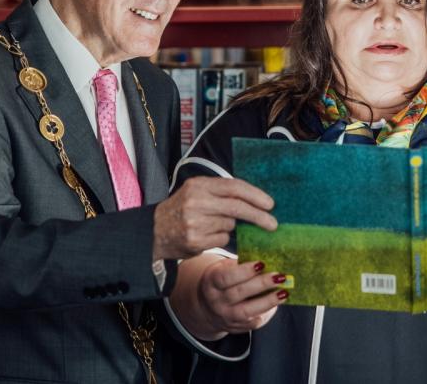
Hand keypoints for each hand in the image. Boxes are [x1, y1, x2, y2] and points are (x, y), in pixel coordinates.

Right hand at [153, 176, 276, 260]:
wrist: (154, 231)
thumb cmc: (181, 209)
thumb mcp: (197, 192)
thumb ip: (221, 192)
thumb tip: (256, 199)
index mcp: (199, 185)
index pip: (233, 186)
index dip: (255, 195)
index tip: (270, 204)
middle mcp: (196, 202)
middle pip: (237, 207)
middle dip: (258, 216)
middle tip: (273, 223)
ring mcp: (195, 223)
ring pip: (230, 225)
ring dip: (231, 227)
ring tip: (215, 224)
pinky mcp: (195, 241)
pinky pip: (222, 240)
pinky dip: (221, 238)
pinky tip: (208, 235)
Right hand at [196, 258, 286, 337]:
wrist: (208, 307)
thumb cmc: (222, 281)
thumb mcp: (224, 268)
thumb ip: (240, 265)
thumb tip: (267, 260)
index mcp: (212, 281)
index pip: (227, 276)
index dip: (244, 271)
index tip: (262, 264)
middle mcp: (216, 301)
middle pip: (239, 293)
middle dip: (262, 284)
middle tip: (280, 277)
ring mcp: (225, 316)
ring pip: (246, 311)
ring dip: (267, 302)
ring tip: (284, 293)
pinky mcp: (235, 327)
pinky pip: (252, 324)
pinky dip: (265, 315)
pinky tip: (276, 305)